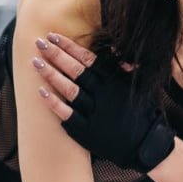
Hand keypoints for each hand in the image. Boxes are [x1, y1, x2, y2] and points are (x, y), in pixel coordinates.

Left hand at [30, 32, 174, 172]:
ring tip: (36, 62)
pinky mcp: (86, 130)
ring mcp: (94, 112)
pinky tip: (40, 92)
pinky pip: (67, 114)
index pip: (88, 59)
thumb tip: (113, 48)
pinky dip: (53, 103)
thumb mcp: (137, 86)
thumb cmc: (141, 113)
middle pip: (76, 70)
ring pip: (69, 89)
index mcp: (115, 82)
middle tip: (39, 43)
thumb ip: (124, 68)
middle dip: (56, 55)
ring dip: (51, 74)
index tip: (54, 36)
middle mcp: (103, 94)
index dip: (70, 46)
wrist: (146, 145)